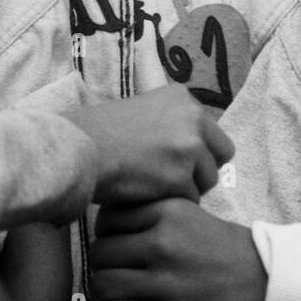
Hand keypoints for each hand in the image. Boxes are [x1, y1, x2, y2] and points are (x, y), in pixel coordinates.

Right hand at [70, 85, 233, 204]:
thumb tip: (193, 146)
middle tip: (175, 178)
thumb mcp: (142, 110)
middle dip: (202, 169)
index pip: (212, 131)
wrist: (79, 149)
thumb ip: (171, 122)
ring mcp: (188, 146)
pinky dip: (170, 202)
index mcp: (182, 98)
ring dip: (186, 188)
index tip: (175, 159)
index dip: (198, 150)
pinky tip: (148, 194)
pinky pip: (189, 199)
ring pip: (207, 179)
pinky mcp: (180, 176)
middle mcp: (192, 117)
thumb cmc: (100, 132)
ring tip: (155, 186)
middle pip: (221, 154)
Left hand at [91, 198, 266, 300]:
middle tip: (112, 272)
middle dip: (101, 265)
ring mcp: (166, 281)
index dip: (105, 234)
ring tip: (114, 295)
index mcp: (169, 211)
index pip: (107, 219)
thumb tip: (104, 220)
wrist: (265, 283)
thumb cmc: (224, 248)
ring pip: (103, 285)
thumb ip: (152, 213)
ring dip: (102, 293)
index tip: (115, 244)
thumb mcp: (191, 214)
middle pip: (100, 253)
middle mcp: (164, 242)